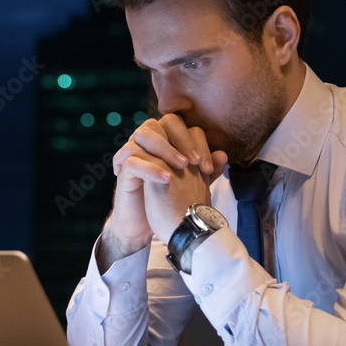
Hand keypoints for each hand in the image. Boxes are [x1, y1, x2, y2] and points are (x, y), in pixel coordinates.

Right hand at [97, 114, 226, 270]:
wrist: (144, 223)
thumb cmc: (166, 200)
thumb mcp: (190, 183)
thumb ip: (206, 169)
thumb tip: (223, 155)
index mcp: (165, 140)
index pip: (183, 126)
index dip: (198, 142)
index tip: (208, 168)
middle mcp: (148, 141)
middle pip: (163, 123)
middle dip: (182, 139)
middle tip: (195, 161)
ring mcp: (132, 152)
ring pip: (144, 134)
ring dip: (165, 148)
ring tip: (182, 166)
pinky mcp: (121, 169)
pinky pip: (132, 160)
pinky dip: (150, 168)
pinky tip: (166, 179)